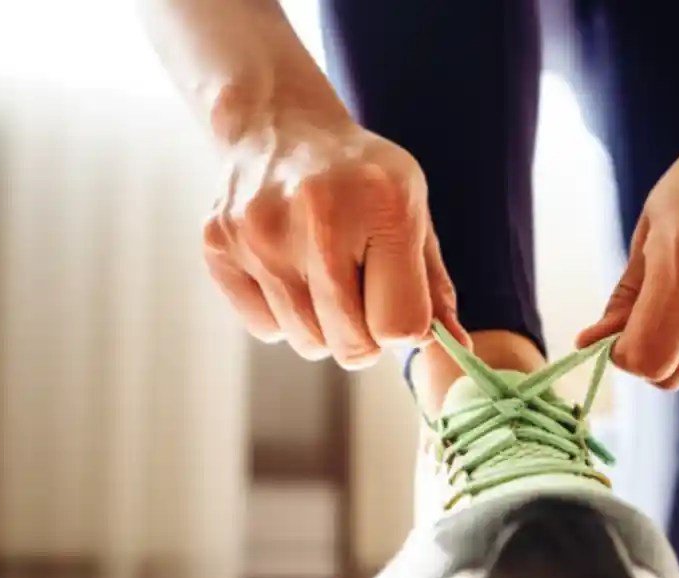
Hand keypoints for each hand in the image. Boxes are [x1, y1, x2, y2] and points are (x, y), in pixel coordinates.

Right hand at [203, 110, 469, 367]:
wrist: (279, 125)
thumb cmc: (360, 178)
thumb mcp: (412, 212)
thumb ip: (433, 286)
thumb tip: (458, 350)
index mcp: (383, 206)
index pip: (399, 324)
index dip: (404, 327)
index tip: (399, 304)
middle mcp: (318, 218)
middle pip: (351, 345)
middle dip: (366, 337)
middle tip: (363, 297)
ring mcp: (261, 233)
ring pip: (306, 342)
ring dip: (325, 328)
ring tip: (325, 278)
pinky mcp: (220, 245)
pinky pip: (266, 329)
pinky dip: (284, 316)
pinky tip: (290, 271)